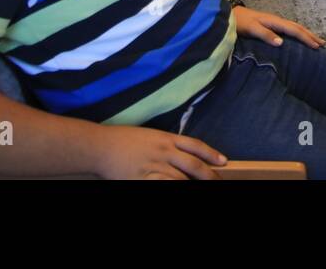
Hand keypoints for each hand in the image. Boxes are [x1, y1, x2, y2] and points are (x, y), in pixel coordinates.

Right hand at [93, 125, 224, 178]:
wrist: (101, 147)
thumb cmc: (123, 139)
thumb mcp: (150, 136)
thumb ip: (167, 143)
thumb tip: (183, 152)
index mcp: (166, 138)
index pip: (195, 145)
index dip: (211, 154)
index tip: (223, 161)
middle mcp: (164, 152)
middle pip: (193, 165)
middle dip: (208, 174)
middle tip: (218, 180)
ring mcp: (154, 167)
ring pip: (181, 179)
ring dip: (192, 185)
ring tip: (202, 188)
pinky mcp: (144, 180)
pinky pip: (164, 186)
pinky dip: (173, 188)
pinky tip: (180, 189)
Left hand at [232, 5, 324, 48]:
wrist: (230, 15)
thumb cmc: (239, 22)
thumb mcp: (251, 29)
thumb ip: (265, 35)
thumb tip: (281, 43)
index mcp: (274, 22)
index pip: (294, 30)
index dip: (306, 38)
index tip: (316, 47)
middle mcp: (277, 21)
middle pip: (297, 28)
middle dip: (310, 35)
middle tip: (323, 44)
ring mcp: (274, 23)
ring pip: (294, 28)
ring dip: (306, 34)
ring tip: (315, 41)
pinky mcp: (271, 26)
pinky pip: (289, 30)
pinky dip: (297, 34)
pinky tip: (298, 39)